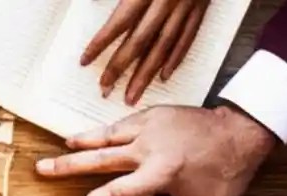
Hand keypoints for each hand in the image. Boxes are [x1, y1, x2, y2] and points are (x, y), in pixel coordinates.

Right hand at [36, 106, 275, 195]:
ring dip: (81, 142)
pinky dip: (103, 132)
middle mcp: (149, 146)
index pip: (115, 191)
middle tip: (41, 168)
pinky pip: (121, 124)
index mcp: (160, 172)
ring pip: (106, 135)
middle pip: (99, 157)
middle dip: (68, 164)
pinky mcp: (153, 114)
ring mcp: (149, 126)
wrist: (243, 132)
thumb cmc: (226, 176)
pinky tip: (91, 137)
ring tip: (61, 147)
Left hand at [82, 0, 208, 104]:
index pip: (121, 20)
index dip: (101, 42)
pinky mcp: (201, 7)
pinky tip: (164, 76)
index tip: (85, 61)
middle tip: (104, 90)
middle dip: (121, 67)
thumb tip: (90, 0)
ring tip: (132, 96)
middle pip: (141, 39)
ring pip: (165, 44)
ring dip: (147, 73)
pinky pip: (188, 37)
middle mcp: (167, 0)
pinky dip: (176, 58)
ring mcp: (187, 5)